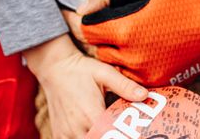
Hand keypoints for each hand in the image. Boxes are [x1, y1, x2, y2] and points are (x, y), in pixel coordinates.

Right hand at [24, 34, 147, 138]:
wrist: (54, 68)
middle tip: (117, 129)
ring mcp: (65, 133)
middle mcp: (76, 127)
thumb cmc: (81, 70)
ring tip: (107, 131)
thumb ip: (124, 85)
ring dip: (96, 138)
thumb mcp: (105, 73)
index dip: (119, 135)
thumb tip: (145, 95)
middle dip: (108, 137)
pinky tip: (91, 132)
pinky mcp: (58, 134)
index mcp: (90, 113)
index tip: (127, 131)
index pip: (108, 136)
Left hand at [71, 0, 199, 85]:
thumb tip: (82, 8)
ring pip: (114, 65)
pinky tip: (147, 48)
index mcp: (125, 29)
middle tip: (123, 23)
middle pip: (99, 49)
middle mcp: (133, 56)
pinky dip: (133, 64)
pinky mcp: (157, 81)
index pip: (88, 30)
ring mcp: (145, 73)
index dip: (95, 19)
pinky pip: (131, 76)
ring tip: (136, 36)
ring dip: (118, 52)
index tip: (106, 14)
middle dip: (106, 36)